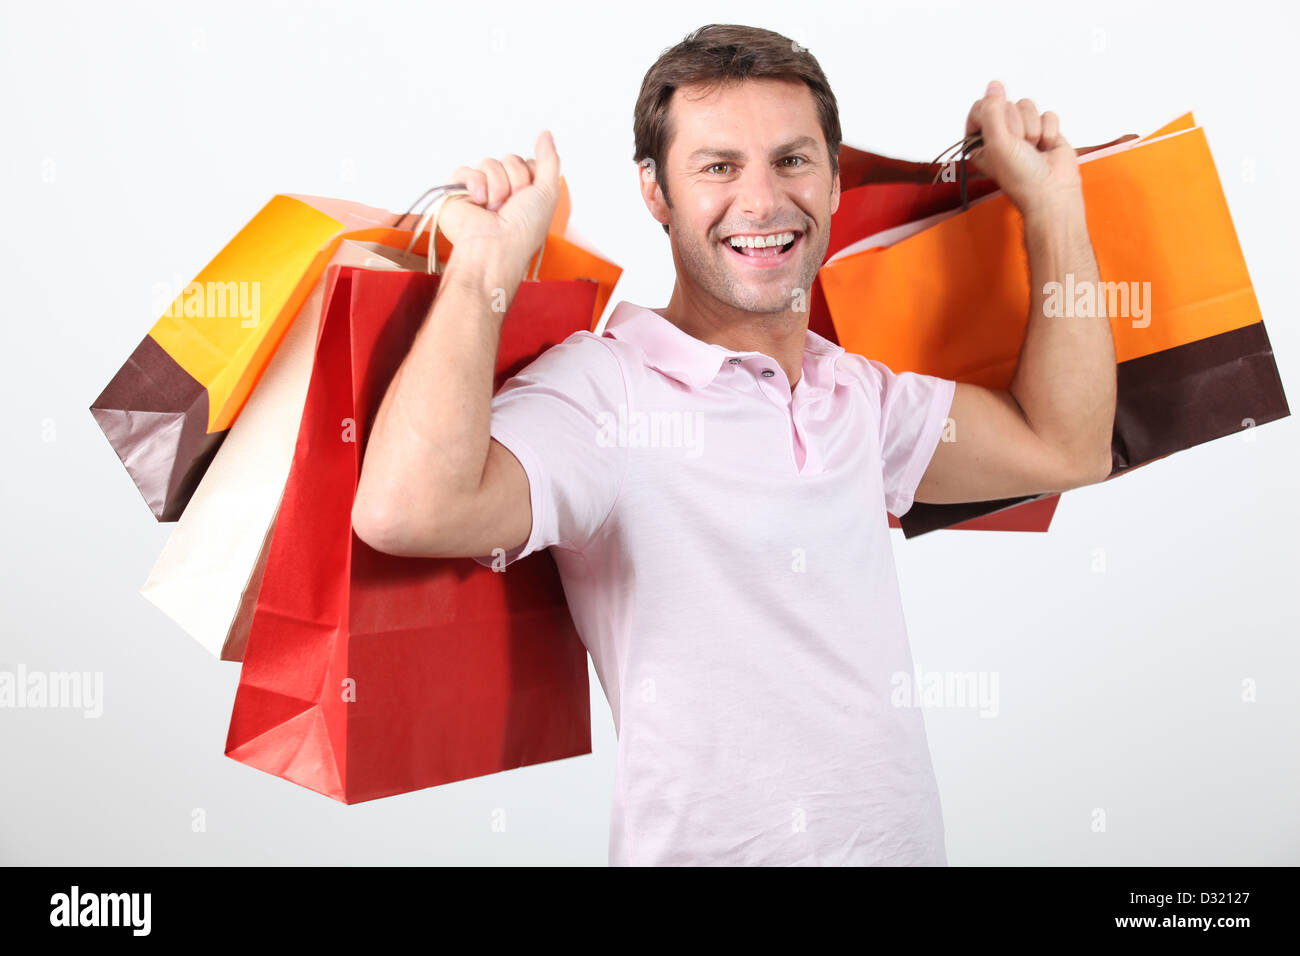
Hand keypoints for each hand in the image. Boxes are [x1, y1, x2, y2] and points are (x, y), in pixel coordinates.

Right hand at [437, 129, 560, 269]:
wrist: (494, 248)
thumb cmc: (523, 230)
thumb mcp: (548, 192)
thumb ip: (549, 160)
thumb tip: (545, 133)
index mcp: (523, 193)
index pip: (527, 162)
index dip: (530, 177)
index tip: (529, 198)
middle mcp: (502, 191)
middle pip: (510, 160)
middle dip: (514, 182)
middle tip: (511, 206)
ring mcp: (480, 190)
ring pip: (489, 163)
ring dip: (496, 187)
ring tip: (494, 209)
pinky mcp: (457, 192)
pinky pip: (465, 170)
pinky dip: (474, 185)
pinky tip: (478, 204)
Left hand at [965, 81, 1081, 216]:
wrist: (1053, 191)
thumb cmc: (1021, 177)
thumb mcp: (998, 143)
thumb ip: (992, 112)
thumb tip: (994, 86)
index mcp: (979, 141)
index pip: (980, 107)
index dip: (992, 117)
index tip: (999, 135)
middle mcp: (1000, 135)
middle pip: (1006, 104)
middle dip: (1017, 125)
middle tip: (1020, 147)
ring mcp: (1023, 132)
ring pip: (1027, 106)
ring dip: (1033, 129)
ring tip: (1033, 149)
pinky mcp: (1044, 130)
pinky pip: (1047, 114)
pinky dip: (1049, 131)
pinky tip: (1046, 148)